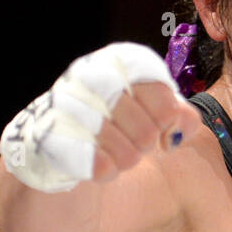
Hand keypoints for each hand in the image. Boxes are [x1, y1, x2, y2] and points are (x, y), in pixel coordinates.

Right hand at [0, 42, 202, 192]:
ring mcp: (67, 105)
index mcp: (119, 61)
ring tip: (115, 149)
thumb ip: (179, 114)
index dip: (167, 117)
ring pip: (127, 152)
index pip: (161, 93)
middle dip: (145, 143)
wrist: (57, 137)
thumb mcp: (152, 107)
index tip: (160, 121)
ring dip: (127, 158)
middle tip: (133, 138)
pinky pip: (101, 166)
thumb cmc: (116, 119)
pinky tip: (98, 160)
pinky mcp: (51, 137)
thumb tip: (178, 131)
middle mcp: (90, 74)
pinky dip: (107, 171)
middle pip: (148, 129)